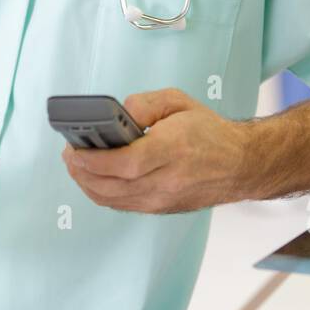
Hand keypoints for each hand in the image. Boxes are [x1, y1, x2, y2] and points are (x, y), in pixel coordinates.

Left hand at [60, 88, 246, 213]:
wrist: (240, 164)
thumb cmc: (209, 132)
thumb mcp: (178, 102)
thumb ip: (144, 104)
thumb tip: (119, 115)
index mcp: (172, 149)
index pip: (125, 163)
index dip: (94, 160)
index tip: (74, 150)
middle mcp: (167, 179)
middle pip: (113, 186)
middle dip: (82, 172)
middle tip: (69, 155)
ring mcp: (164, 199)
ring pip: (114, 200)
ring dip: (88, 184)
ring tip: (77, 165)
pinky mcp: (161, 208)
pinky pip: (123, 205)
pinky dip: (103, 194)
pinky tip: (95, 179)